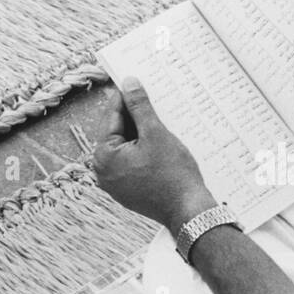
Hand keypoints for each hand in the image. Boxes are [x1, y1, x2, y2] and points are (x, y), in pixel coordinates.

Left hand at [93, 77, 217, 233]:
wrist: (189, 212)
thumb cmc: (173, 174)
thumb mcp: (156, 133)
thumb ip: (140, 107)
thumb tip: (129, 83)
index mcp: (104, 156)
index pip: (112, 117)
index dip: (124, 97)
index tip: (133, 81)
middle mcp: (104, 172)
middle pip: (118, 133)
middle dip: (134, 116)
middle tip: (149, 96)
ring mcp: (116, 184)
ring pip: (127, 147)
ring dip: (141, 133)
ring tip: (158, 117)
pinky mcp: (129, 190)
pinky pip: (133, 162)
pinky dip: (144, 150)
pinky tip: (160, 140)